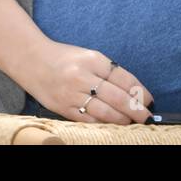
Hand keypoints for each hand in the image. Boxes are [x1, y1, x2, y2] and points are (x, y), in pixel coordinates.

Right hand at [22, 39, 155, 123]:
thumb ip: (108, 72)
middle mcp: (82, 76)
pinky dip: (104, 123)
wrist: (31, 61)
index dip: (139, 91)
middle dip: (136, 109)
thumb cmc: (64, 58)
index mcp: (91, 59)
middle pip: (117, 97)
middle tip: (147, 117)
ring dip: (123, 119)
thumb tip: (133, 92)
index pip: (123, 77)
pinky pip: (89, 120)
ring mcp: (72, 94)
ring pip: (105, 112)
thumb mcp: (87, 56)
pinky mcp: (64, 108)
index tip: (149, 100)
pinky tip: (113, 124)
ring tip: (132, 122)